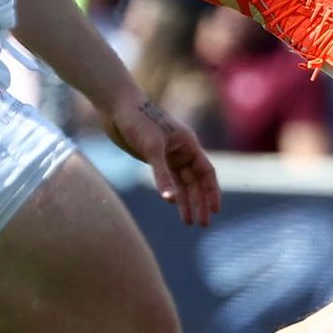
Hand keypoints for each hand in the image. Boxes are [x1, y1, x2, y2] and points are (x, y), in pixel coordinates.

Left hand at [102, 95, 221, 225]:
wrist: (117, 108)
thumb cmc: (137, 121)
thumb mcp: (151, 148)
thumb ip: (161, 175)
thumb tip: (170, 200)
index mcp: (188, 144)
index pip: (206, 172)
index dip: (212, 192)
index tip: (215, 211)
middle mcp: (181, 150)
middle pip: (196, 181)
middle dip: (200, 202)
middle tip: (203, 224)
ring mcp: (168, 154)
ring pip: (182, 182)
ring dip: (186, 201)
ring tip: (188, 222)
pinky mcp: (154, 157)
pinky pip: (167, 179)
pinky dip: (170, 192)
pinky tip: (172, 204)